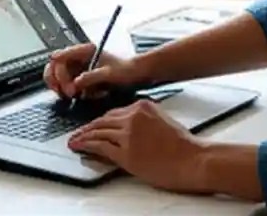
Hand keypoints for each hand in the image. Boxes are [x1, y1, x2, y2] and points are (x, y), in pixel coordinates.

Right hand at [43, 43, 146, 99]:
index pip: (60, 57)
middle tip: (67, 94)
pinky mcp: (81, 77)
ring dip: (62, 87)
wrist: (137, 75)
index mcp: (84, 51)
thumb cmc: (126, 70)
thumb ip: (91, 77)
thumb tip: (74, 84)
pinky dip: (70, 92)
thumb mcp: (109, 74)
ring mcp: (79, 67)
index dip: (58, 72)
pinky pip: (68, 85)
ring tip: (74, 95)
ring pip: (59, 77)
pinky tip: (81, 95)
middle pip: (54, 67)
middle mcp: (79, 57)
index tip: (66, 87)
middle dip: (57, 81)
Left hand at [68, 100, 207, 193]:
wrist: (193, 159)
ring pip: (98, 132)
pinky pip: (100, 147)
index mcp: (142, 106)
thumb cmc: (184, 145)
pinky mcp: (126, 153)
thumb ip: (144, 121)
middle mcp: (133, 117)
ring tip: (73, 141)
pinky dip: (87, 146)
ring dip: (82, 137)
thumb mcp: (162, 122)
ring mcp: (128, 134)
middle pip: (103, 120)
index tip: (94, 125)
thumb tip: (128, 129)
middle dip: (88, 128)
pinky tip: (79, 147)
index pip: (114, 112)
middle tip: (78, 133)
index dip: (101, 121)